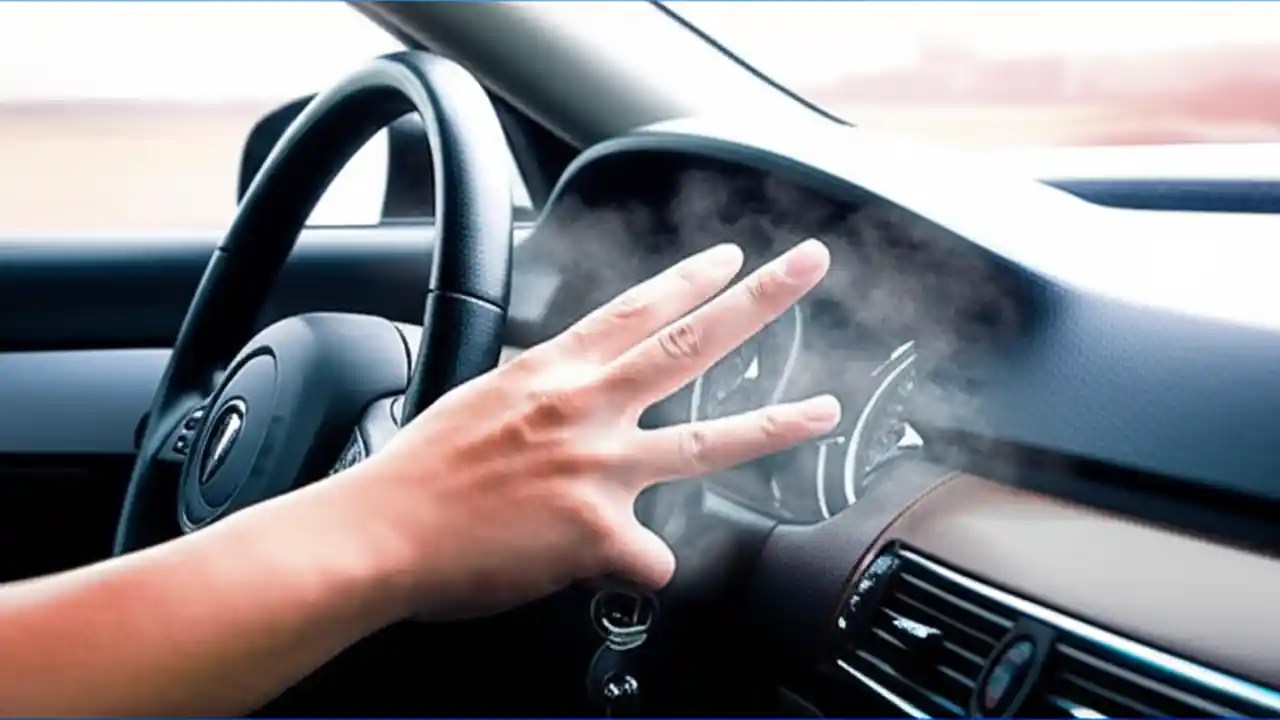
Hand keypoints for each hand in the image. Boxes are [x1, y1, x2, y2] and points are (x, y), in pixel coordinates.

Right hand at [343, 239, 839, 619]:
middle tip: (805, 268)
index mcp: (551, 371)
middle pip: (689, 343)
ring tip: (824, 411)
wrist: (378, 532)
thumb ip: (538, 393)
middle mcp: (583, 406)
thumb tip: (565, 397)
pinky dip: (641, 569)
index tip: (729, 259)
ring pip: (706, 440)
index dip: (688, 280)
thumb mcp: (480, 401)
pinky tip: (622, 573)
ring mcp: (597, 466)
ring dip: (775, 424)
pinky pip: (648, 560)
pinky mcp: (597, 530)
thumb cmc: (417, 474)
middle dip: (757, 300)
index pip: (634, 309)